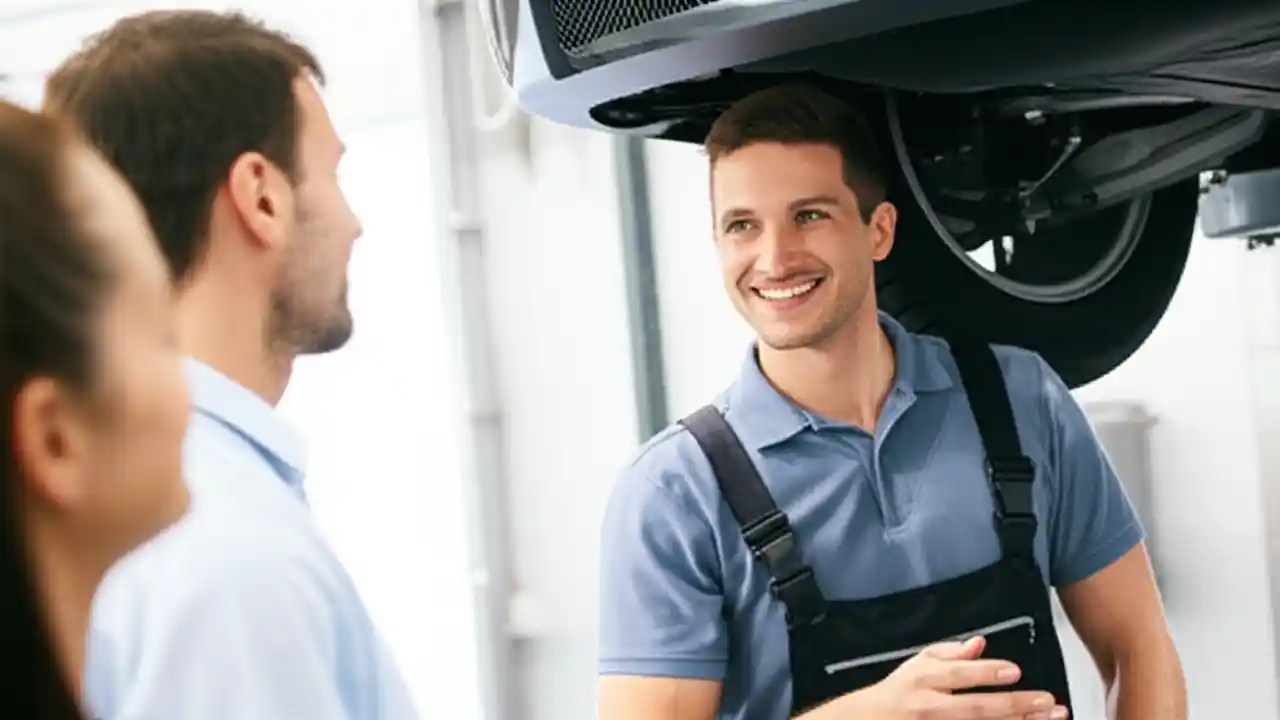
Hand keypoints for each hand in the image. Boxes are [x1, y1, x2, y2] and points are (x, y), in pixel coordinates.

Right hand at [803, 637, 1069, 719]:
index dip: (987, 673)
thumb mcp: (917, 664)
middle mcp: (929, 707)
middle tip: (1047, 702)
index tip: (1015, 672)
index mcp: (923, 681)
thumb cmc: (898, 693)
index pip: (958, 675)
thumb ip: (950, 654)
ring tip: (1050, 718)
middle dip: (1015, 705)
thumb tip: (980, 643)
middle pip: (976, 708)